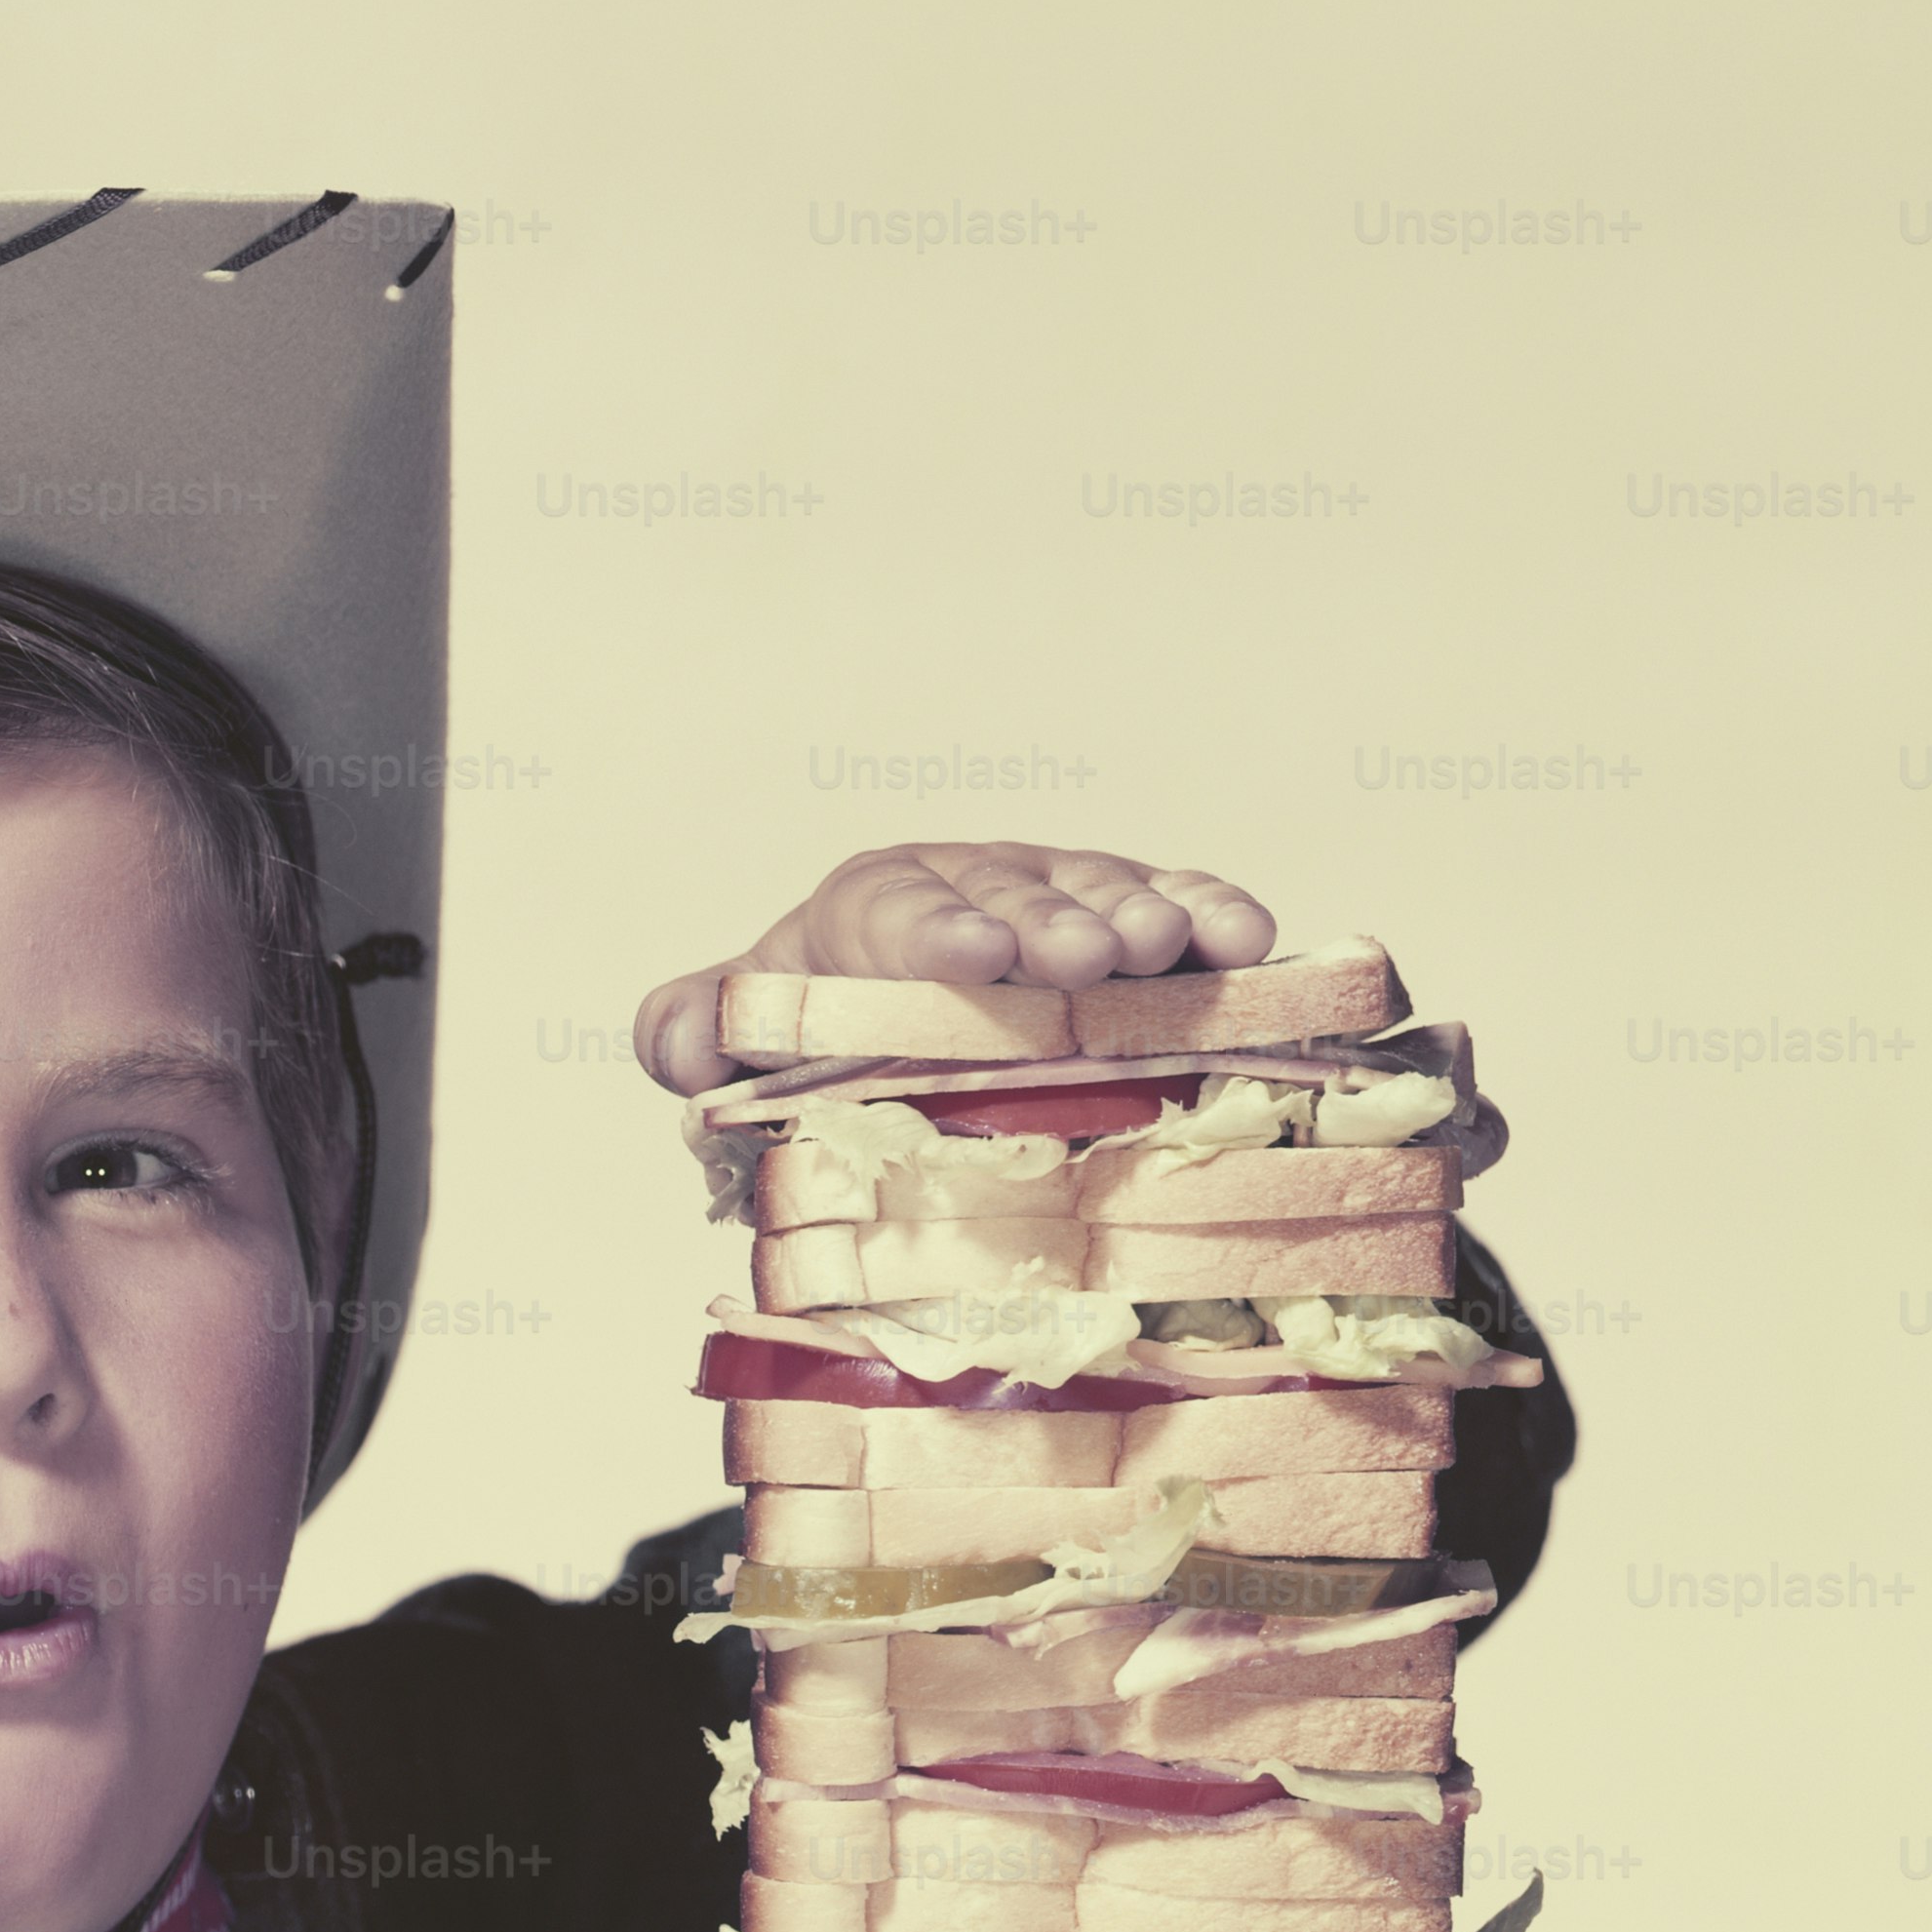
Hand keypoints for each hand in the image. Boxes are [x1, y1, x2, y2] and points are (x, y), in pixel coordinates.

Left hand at [634, 841, 1279, 1097]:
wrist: (911, 1022)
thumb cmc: (831, 1025)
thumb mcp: (753, 1025)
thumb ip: (692, 1029)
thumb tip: (680, 1041)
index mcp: (879, 909)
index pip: (900, 910)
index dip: (935, 932)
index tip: (972, 960)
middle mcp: (980, 890)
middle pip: (1019, 898)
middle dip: (1053, 925)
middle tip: (1091, 958)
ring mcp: (1069, 908)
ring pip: (1108, 897)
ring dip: (1144, 919)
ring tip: (1169, 949)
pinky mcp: (1144, 936)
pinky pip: (1182, 914)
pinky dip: (1216, 920)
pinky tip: (1252, 940)